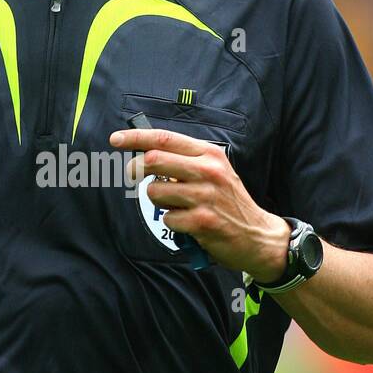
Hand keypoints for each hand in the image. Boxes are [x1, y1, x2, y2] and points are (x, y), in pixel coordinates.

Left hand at [110, 126, 290, 279]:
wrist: (256, 234)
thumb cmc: (228, 201)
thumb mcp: (214, 171)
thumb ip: (184, 160)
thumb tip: (145, 153)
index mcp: (209, 154)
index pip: (165, 138)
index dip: (136, 138)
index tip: (115, 139)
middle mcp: (208, 171)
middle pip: (154, 160)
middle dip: (136, 168)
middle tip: (133, 175)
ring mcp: (206, 196)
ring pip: (155, 192)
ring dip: (157, 201)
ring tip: (176, 205)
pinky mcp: (202, 221)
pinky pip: (167, 218)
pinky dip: (172, 222)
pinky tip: (188, 223)